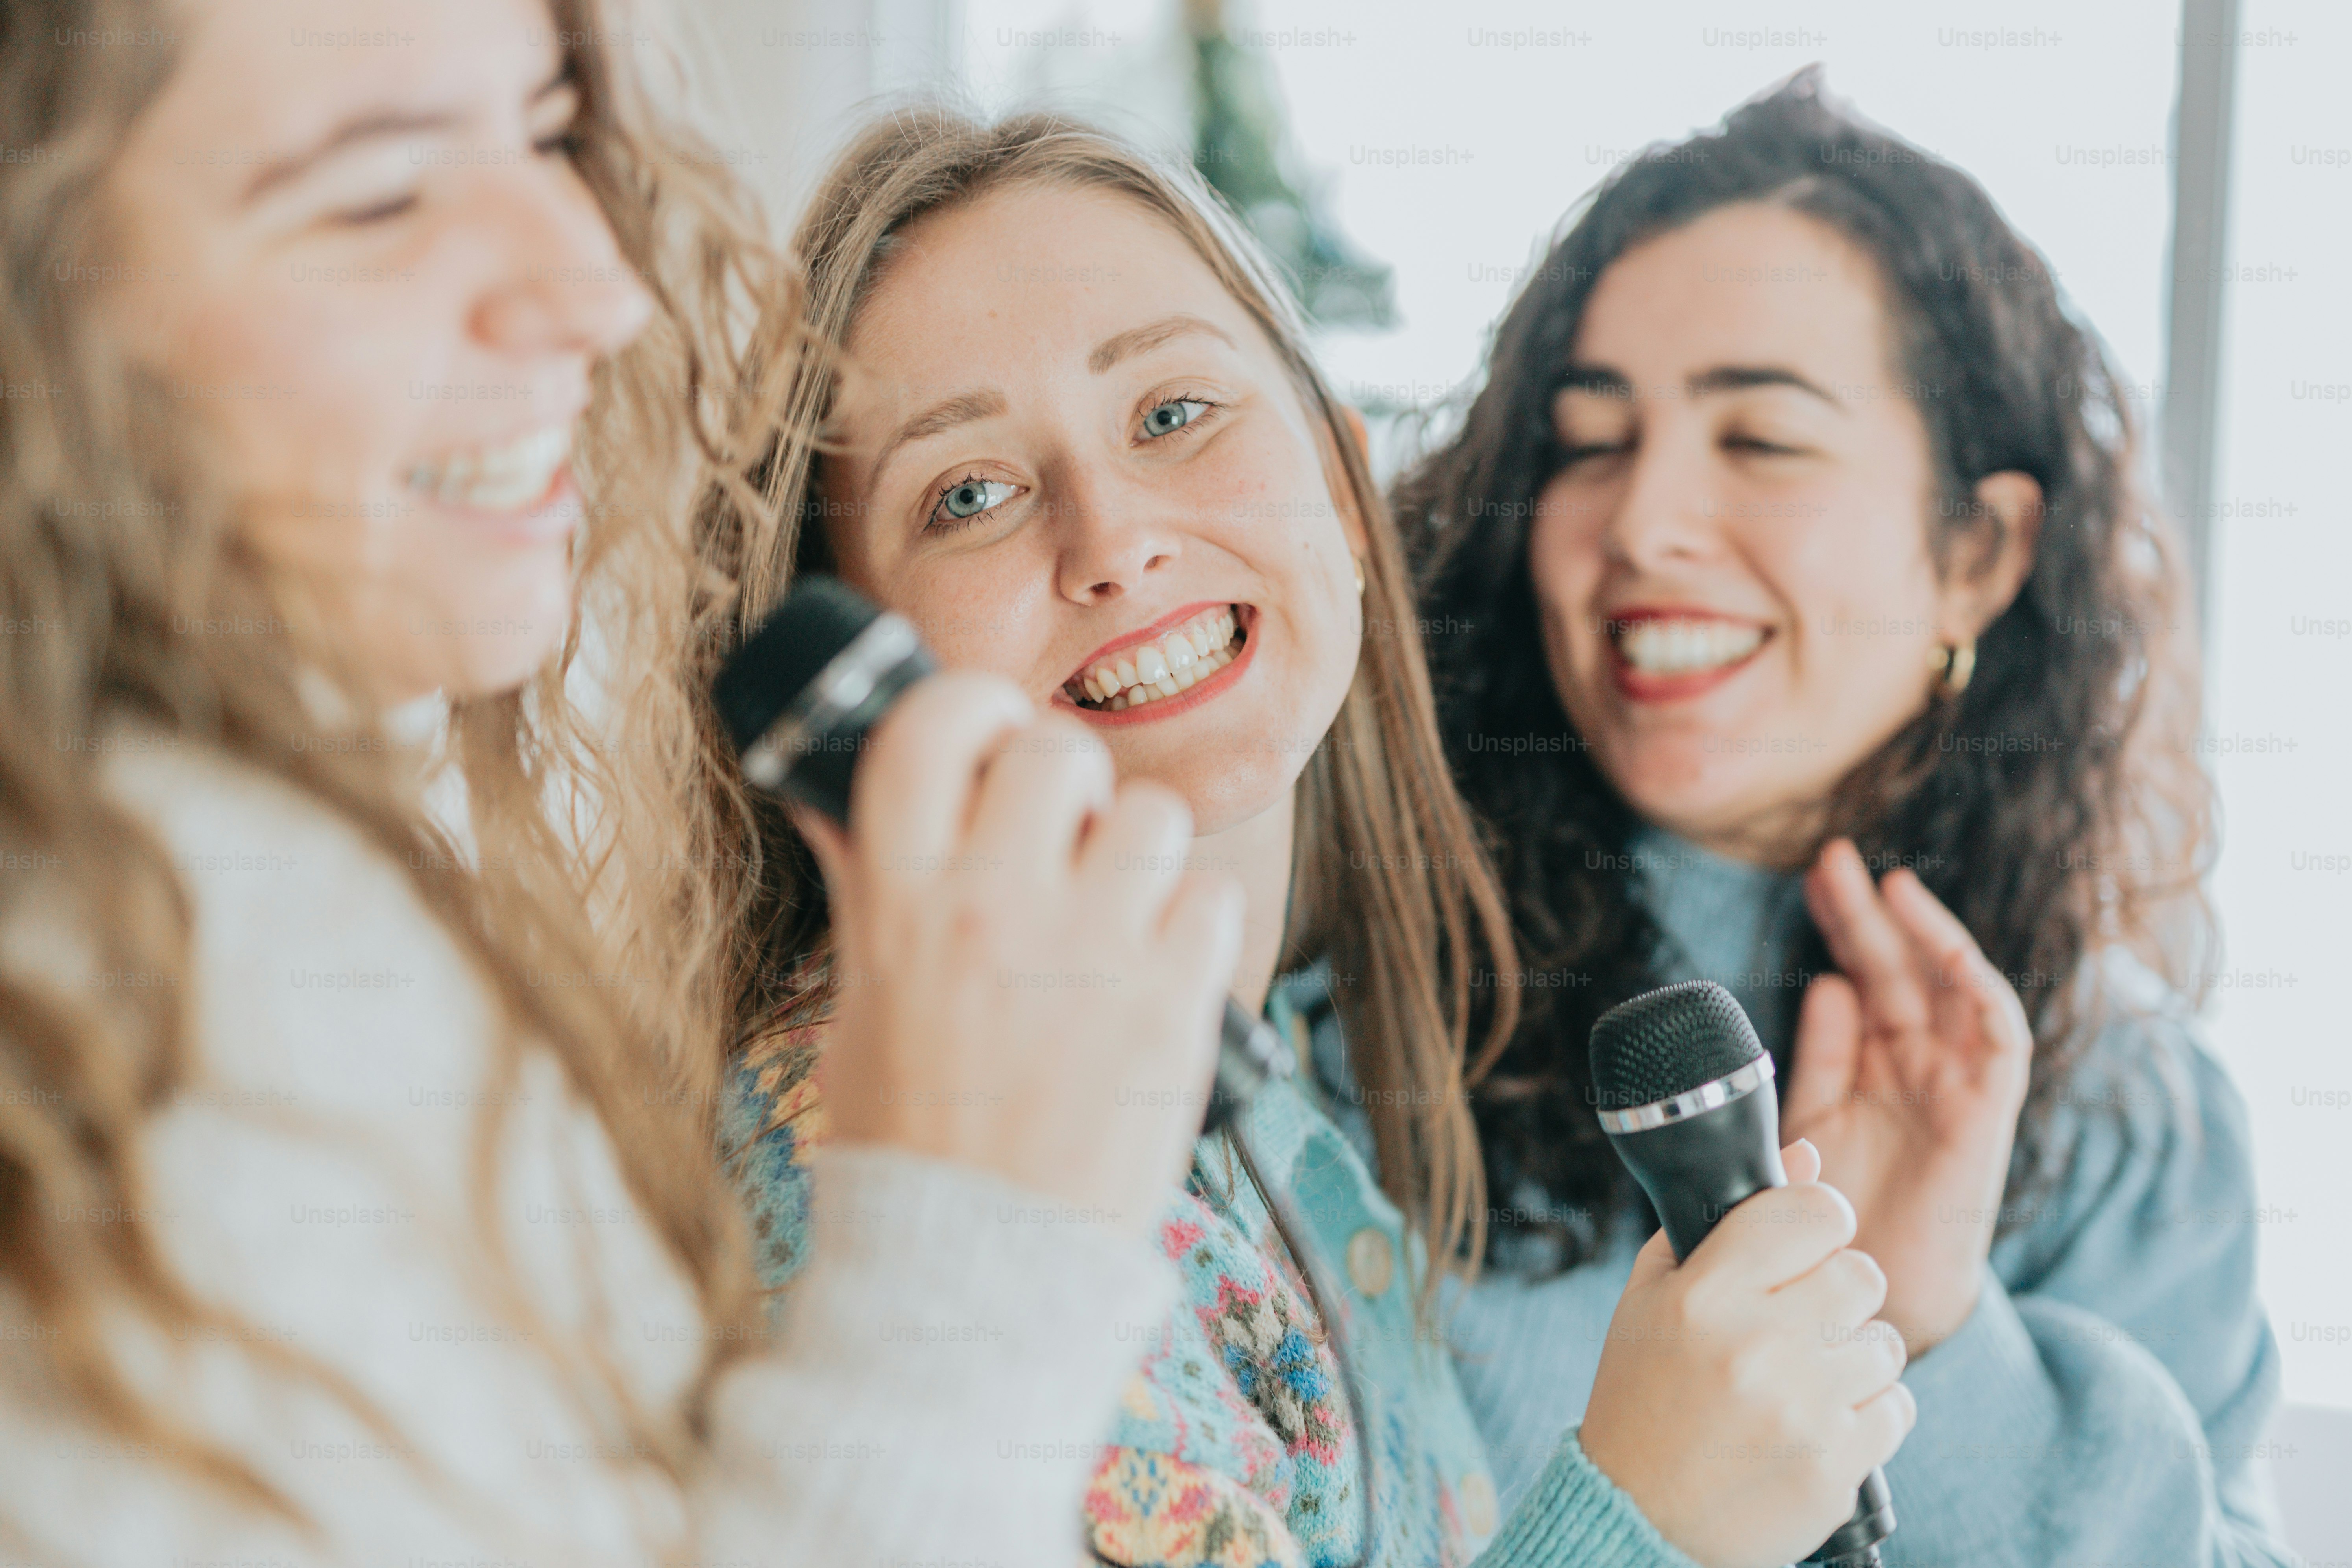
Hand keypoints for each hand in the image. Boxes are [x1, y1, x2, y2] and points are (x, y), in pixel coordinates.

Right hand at [798, 672, 1241, 1239]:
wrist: (984, 1270)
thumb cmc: (911, 1140)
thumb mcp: (861, 1004)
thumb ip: (870, 893)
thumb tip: (835, 801)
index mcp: (904, 901)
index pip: (932, 726)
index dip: (968, 704)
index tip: (986, 729)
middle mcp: (998, 907)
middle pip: (1056, 750)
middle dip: (1062, 777)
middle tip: (1057, 832)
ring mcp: (1094, 951)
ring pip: (1149, 812)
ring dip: (1135, 849)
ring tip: (1111, 911)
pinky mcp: (1175, 1000)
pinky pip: (1210, 895)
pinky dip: (1192, 923)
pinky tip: (1157, 967)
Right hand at [1580, 1141, 1915, 1567]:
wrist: (1636, 1518)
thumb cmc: (1643, 1397)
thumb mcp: (1656, 1296)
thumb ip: (1726, 1222)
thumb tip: (1807, 1155)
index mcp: (1704, 1295)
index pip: (1813, 1211)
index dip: (1820, 1220)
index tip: (1807, 1241)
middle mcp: (1757, 1346)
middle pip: (1862, 1273)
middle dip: (1838, 1291)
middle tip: (1799, 1320)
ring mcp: (1803, 1409)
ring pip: (1886, 1342)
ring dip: (1854, 1356)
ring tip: (1801, 1379)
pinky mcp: (1837, 1466)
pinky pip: (1898, 1407)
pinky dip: (1867, 1413)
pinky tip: (1816, 1421)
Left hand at [1781, 838, 2033, 1354]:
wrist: (1867, 1292)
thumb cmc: (1833, 1212)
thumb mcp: (1809, 1120)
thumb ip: (1817, 1056)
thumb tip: (1824, 985)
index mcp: (1867, 1063)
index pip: (1855, 977)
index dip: (1839, 927)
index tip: (1807, 881)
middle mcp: (1914, 1064)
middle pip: (1896, 969)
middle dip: (1868, 913)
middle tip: (1833, 857)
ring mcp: (1953, 1083)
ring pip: (1948, 988)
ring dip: (1924, 934)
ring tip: (1888, 884)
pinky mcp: (1986, 1112)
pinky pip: (1998, 1040)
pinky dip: (1979, 993)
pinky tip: (1949, 955)